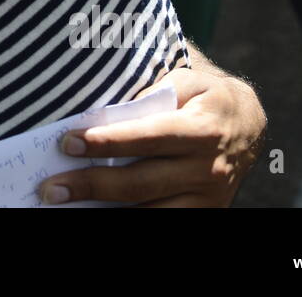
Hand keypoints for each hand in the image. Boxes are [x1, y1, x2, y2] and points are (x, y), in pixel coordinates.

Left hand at [38, 65, 264, 206]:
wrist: (248, 125)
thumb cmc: (204, 97)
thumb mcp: (187, 81)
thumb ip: (153, 91)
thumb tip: (109, 110)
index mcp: (201, 129)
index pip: (148, 137)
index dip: (108, 142)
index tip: (68, 143)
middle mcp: (206, 168)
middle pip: (141, 183)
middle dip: (92, 185)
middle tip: (52, 187)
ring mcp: (207, 198)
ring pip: (150, 212)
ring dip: (104, 211)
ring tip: (65, 205)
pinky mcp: (205, 214)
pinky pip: (163, 221)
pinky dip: (127, 219)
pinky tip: (97, 213)